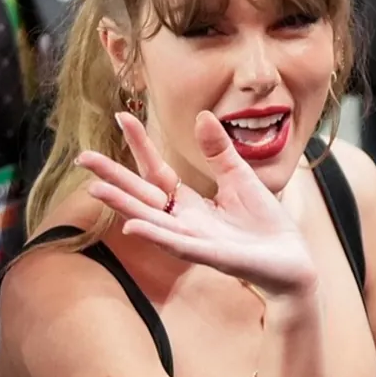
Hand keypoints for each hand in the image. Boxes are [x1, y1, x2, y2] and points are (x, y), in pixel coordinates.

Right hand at [75, 110, 317, 298]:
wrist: (293, 261)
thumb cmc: (265, 224)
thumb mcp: (239, 178)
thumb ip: (219, 151)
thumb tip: (202, 115)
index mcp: (189, 204)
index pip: (156, 170)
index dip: (140, 144)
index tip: (123, 115)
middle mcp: (183, 223)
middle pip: (141, 196)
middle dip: (112, 177)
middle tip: (82, 156)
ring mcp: (194, 241)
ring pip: (151, 221)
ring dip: (123, 205)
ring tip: (95, 188)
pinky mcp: (211, 256)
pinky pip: (178, 245)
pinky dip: (155, 235)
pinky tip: (133, 225)